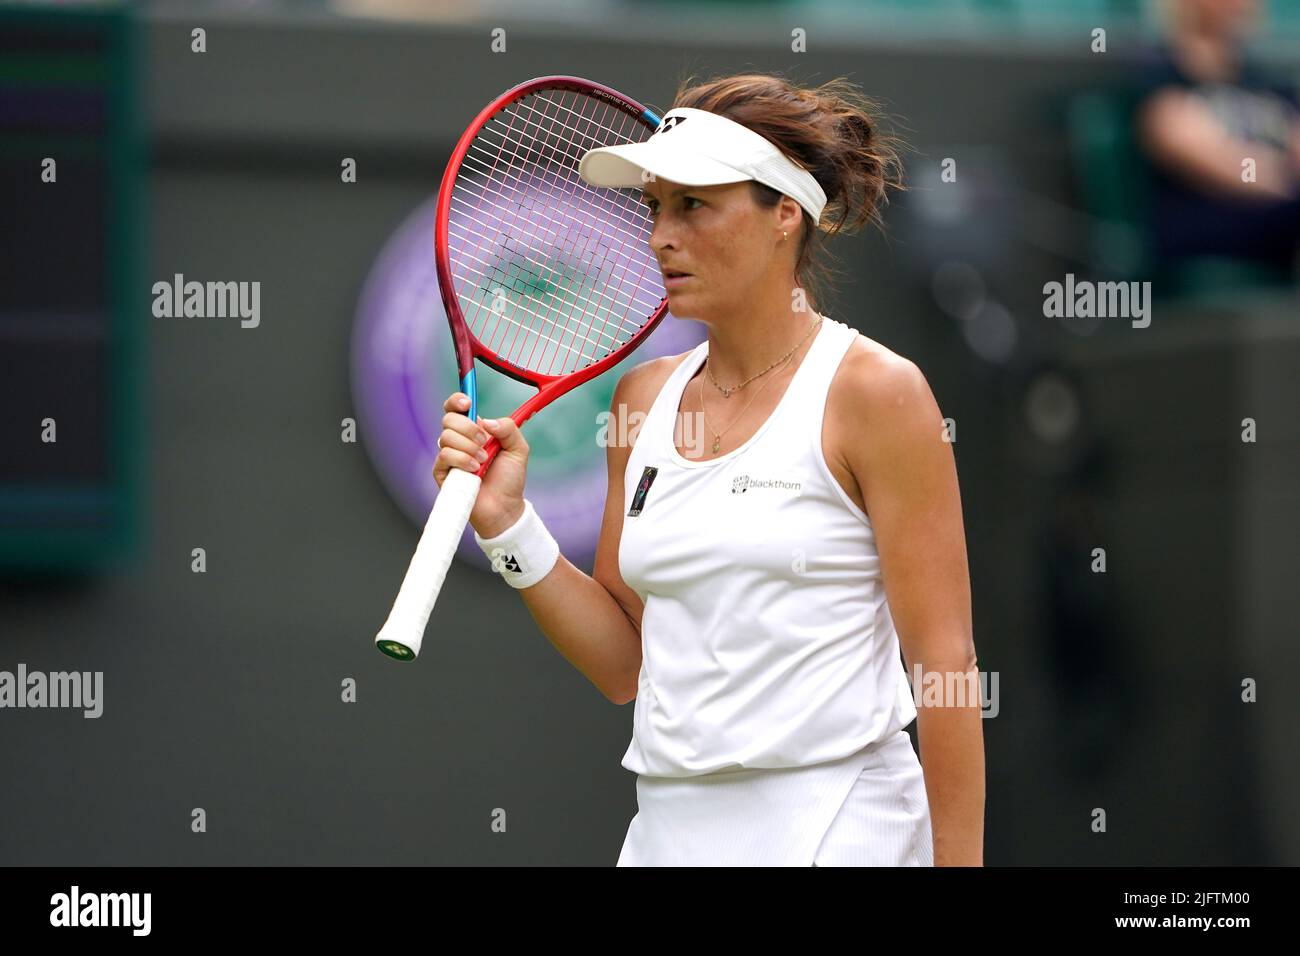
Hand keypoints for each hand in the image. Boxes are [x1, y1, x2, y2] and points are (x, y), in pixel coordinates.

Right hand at [434, 393, 529, 538]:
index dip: (458, 400)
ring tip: (483, 462)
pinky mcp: (442, 472)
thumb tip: (486, 421)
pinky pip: (444, 456)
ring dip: (468, 448)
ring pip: (445, 437)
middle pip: (449, 418)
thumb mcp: (518, 449)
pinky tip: (474, 470)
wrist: (504, 507)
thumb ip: (508, 428)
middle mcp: (459, 441)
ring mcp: (449, 456)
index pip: (457, 407)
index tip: (468, 403)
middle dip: (468, 428)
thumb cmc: (510, 480)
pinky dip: (462, 460)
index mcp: (475, 430)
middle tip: (484, 443)